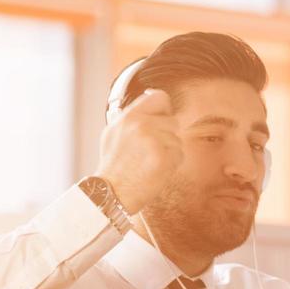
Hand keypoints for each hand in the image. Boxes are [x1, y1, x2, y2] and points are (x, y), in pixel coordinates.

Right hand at [94, 88, 181, 214]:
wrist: (110, 192)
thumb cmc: (113, 165)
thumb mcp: (113, 132)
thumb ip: (132, 115)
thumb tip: (150, 95)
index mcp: (129, 116)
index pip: (159, 97)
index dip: (164, 108)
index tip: (162, 117)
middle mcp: (142, 125)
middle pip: (173, 121)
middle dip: (167, 135)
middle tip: (151, 150)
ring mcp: (154, 140)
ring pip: (177, 139)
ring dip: (169, 151)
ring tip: (149, 162)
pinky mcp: (164, 158)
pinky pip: (179, 154)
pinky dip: (171, 164)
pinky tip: (155, 170)